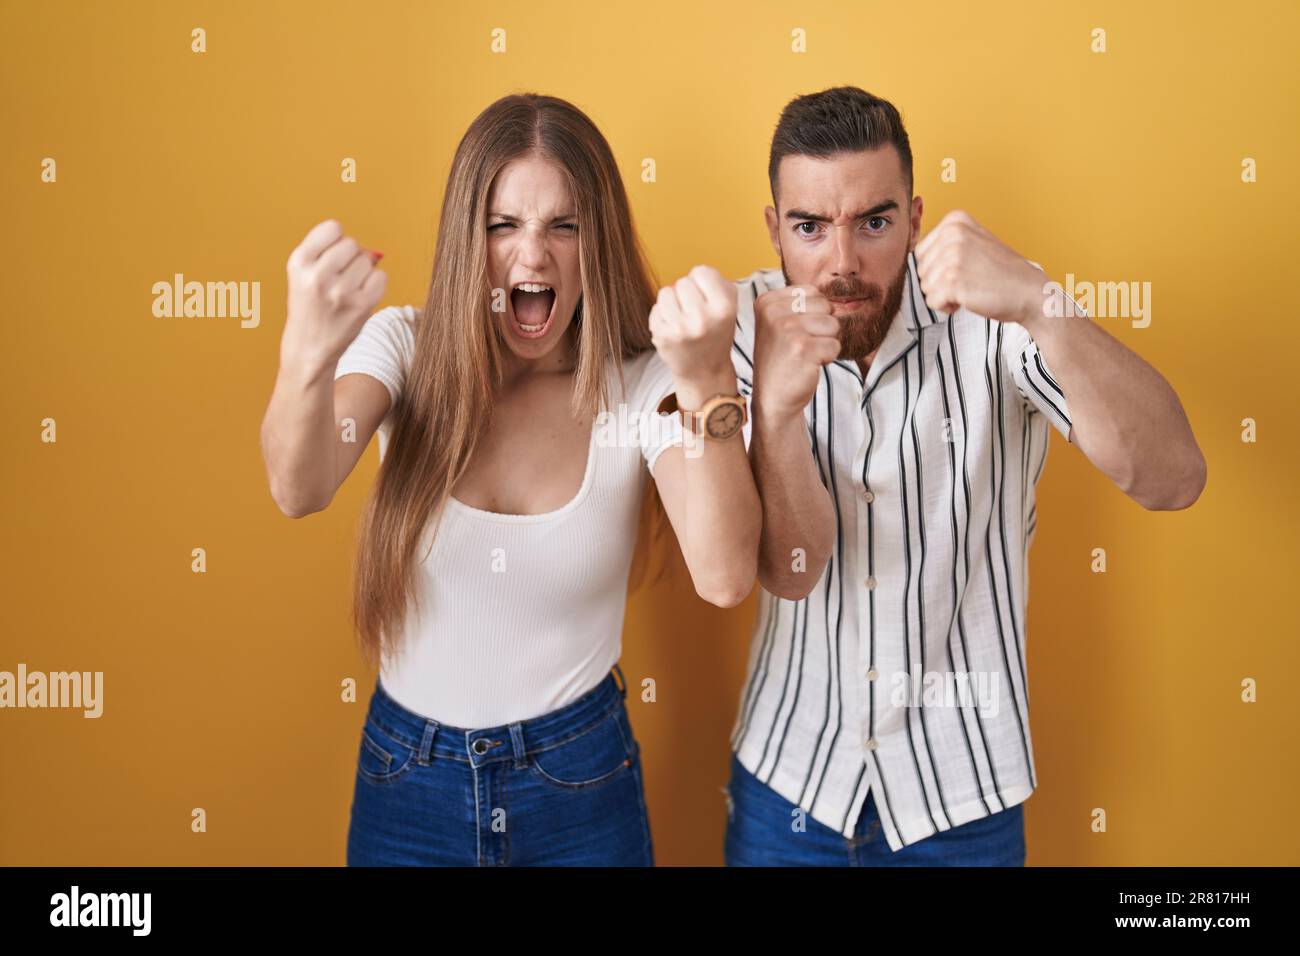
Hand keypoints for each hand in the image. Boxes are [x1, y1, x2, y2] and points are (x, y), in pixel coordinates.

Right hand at [281, 219, 387, 373]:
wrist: (309, 348)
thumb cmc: (310, 307)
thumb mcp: (304, 274)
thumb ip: (329, 252)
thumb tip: (375, 252)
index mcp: (298, 262)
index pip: (332, 227)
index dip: (335, 240)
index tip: (330, 258)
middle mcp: (318, 275)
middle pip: (352, 243)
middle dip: (350, 257)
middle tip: (339, 279)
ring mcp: (341, 291)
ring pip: (368, 260)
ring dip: (363, 272)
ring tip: (347, 291)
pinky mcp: (361, 306)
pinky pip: (381, 277)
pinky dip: (375, 284)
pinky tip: (361, 296)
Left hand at [649, 265, 739, 405]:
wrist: (704, 371)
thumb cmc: (715, 332)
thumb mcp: (729, 307)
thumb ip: (718, 282)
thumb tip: (696, 272)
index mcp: (724, 309)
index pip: (702, 271)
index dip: (703, 281)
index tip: (706, 296)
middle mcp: (703, 319)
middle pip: (683, 282)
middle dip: (687, 293)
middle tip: (694, 311)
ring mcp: (680, 330)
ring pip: (666, 292)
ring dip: (672, 302)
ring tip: (683, 318)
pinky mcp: (662, 337)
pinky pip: (656, 308)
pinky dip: (662, 315)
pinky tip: (673, 329)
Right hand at [751, 284, 840, 419]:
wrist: (773, 398)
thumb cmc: (783, 359)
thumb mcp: (780, 323)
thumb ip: (800, 303)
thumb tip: (837, 296)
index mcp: (767, 301)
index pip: (813, 292)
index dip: (813, 314)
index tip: (793, 332)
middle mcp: (773, 312)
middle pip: (825, 306)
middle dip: (821, 328)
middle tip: (800, 346)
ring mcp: (787, 329)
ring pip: (833, 325)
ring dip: (825, 343)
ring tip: (804, 355)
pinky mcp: (803, 348)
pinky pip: (835, 345)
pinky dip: (827, 358)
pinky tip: (807, 365)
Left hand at [914, 210, 1048, 331]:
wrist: (1031, 293)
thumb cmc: (1000, 274)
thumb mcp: (972, 244)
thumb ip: (943, 243)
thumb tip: (907, 250)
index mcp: (956, 219)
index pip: (921, 252)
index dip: (940, 268)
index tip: (967, 267)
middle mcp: (952, 233)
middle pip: (921, 269)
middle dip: (941, 282)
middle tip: (971, 279)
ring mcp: (952, 255)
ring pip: (925, 287)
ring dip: (945, 295)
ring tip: (972, 287)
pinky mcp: (953, 280)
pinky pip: (932, 302)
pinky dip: (948, 307)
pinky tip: (970, 299)